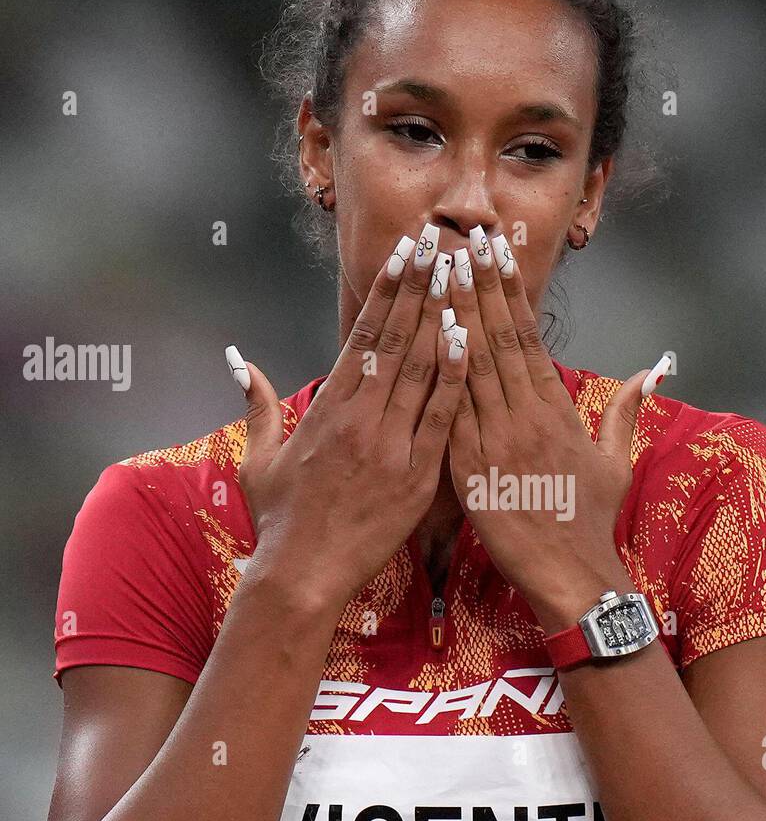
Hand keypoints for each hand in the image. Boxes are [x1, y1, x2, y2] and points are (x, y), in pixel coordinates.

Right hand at [228, 224, 466, 613]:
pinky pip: (441, 418)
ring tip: (462, 277)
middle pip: (397, 340)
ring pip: (421, 370)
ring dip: (444, 319)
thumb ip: (258, 406)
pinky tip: (472, 341)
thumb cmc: (280, 520)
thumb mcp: (259, 459)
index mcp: (327, 409)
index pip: (363, 336)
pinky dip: (455, 378)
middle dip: (421, 288)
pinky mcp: (415, 477)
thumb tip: (240, 362)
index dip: (387, 291)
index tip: (404, 255)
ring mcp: (390, 446)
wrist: (302, 575)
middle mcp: (360, 419)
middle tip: (441, 244)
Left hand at [446, 226, 650, 629]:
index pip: (528, 337)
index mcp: (556, 410)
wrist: (572, 577)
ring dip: (457, 313)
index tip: (496, 250)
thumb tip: (650, 370)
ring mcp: (499, 441)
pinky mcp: (473, 469)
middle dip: (480, 284)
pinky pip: (453, 412)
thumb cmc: (591, 522)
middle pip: (499, 338)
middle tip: (464, 236)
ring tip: (441, 268)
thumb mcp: (614, 463)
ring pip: (474, 365)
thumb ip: (624, 412)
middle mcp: (527, 417)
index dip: (509, 290)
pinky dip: (443, 372)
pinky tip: (431, 335)